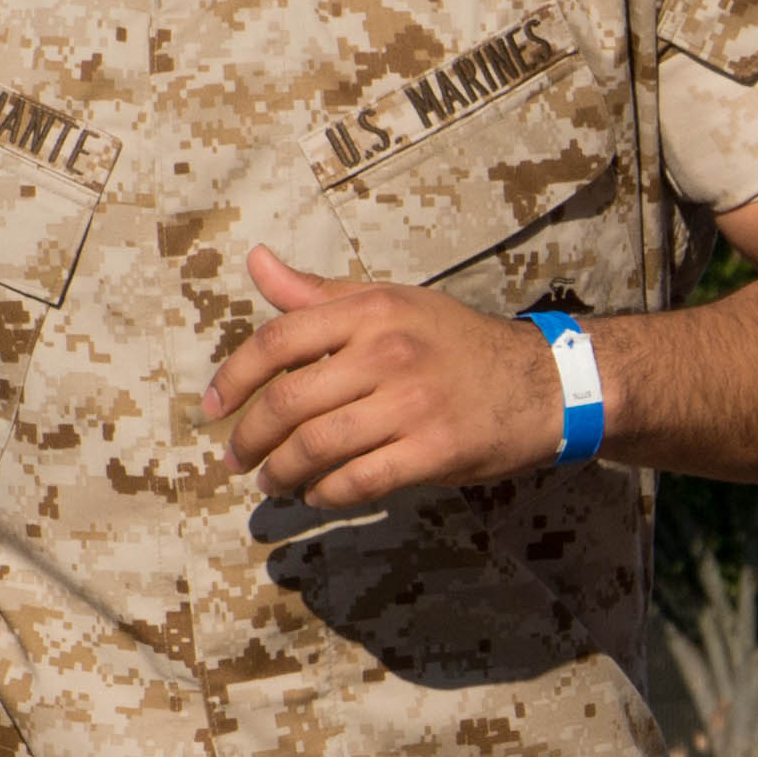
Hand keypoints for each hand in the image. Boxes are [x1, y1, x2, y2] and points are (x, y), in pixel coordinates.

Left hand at [210, 251, 564, 507]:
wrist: (545, 382)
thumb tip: (257, 261)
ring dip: (283, 473)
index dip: (233, 378)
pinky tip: (319, 495)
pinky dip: (329, 493)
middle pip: (290, 402)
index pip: (278, 342)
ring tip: (271, 483)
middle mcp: (389, 353)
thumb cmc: (458, 343)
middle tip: (236, 458)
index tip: (213, 407)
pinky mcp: (436, 450)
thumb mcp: (392, 303)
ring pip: (318, 446)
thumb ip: (319, 292)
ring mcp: (413, 404)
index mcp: (371, 311)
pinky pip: (361, 479)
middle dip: (251, 438)